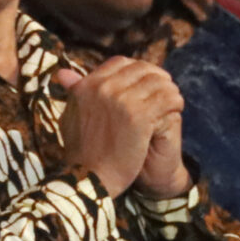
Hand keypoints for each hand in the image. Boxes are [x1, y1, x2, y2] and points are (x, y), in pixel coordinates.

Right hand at [53, 60, 182, 196]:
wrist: (89, 178)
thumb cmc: (82, 151)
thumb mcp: (70, 115)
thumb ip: (73, 92)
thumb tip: (64, 73)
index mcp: (86, 86)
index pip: (120, 62)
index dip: (138, 70)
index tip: (146, 84)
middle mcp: (101, 88)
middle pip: (142, 69)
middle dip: (157, 79)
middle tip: (165, 94)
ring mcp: (121, 100)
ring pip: (159, 82)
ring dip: (169, 92)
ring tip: (172, 104)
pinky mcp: (139, 115)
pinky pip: (168, 98)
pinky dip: (176, 103)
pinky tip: (175, 111)